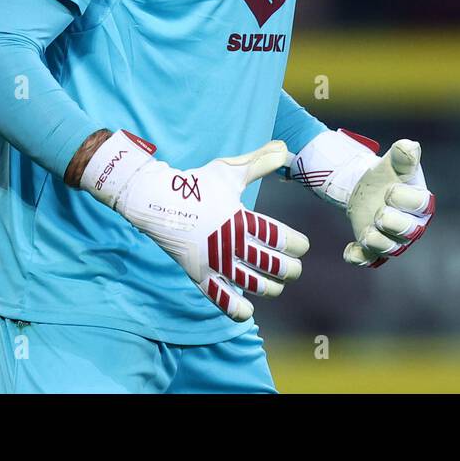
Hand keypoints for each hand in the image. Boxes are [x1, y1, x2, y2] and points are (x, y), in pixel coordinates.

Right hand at [82, 130, 308, 320]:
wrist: (156, 199)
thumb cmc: (197, 184)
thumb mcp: (230, 170)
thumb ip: (259, 162)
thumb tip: (285, 148)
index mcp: (240, 218)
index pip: (277, 237)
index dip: (296, 245)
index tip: (303, 246)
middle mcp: (229, 243)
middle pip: (269, 263)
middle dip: (288, 269)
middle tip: (295, 269)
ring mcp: (213, 261)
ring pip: (249, 282)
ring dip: (269, 288)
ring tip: (277, 287)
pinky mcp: (197, 273)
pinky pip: (217, 297)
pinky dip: (233, 307)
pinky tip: (248, 312)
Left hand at [289, 129, 435, 267]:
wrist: (368, 188)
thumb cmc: (387, 174)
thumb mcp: (394, 162)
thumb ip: (403, 155)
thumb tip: (410, 146)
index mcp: (420, 201)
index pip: (422, 204)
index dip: (406, 199)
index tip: (389, 189)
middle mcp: (412, 224)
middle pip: (411, 232)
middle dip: (394, 224)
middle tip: (379, 213)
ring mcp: (393, 238)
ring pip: (391, 248)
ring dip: (378, 242)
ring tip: (366, 232)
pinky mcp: (374, 248)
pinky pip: (369, 259)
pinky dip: (359, 258)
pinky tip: (349, 250)